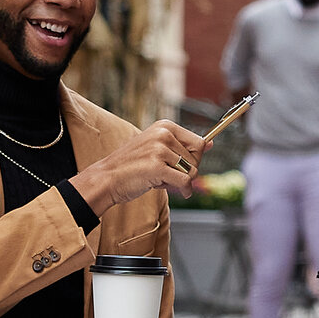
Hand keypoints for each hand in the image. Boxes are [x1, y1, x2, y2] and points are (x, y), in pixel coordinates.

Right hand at [74, 124, 205, 213]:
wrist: (107, 178)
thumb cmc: (132, 166)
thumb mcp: (157, 148)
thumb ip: (183, 146)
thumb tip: (211, 143)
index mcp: (165, 126)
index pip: (199, 143)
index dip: (194, 159)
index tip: (181, 165)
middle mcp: (163, 134)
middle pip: (197, 159)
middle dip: (186, 171)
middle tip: (167, 175)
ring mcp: (160, 150)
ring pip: (192, 171)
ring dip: (181, 181)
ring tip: (160, 179)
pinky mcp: (157, 167)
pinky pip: (184, 182)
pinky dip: (183, 191)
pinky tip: (171, 190)